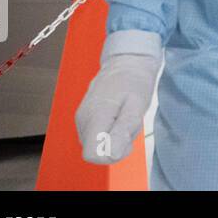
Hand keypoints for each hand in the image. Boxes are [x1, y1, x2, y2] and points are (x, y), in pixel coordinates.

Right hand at [75, 32, 160, 163]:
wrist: (126, 62)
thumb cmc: (134, 82)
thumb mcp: (136, 106)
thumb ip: (123, 131)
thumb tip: (111, 155)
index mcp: (95, 116)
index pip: (92, 155)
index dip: (111, 155)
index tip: (126, 140)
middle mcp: (83, 120)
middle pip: (96, 151)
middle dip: (116, 144)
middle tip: (130, 123)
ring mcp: (81, 119)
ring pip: (97, 144)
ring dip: (115, 137)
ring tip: (125, 117)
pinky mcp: (84, 119)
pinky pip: (96, 136)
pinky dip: (110, 132)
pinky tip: (119, 116)